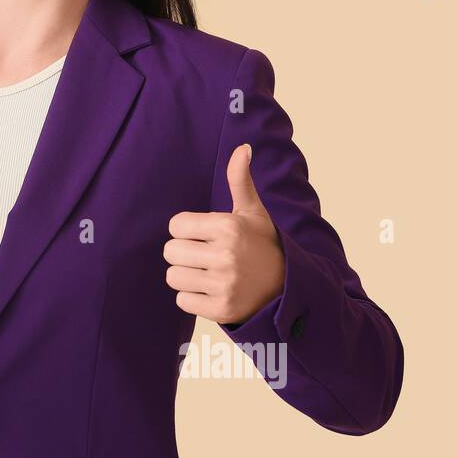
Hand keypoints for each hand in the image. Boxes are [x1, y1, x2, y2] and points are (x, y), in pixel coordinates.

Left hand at [164, 143, 284, 326]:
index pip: (175, 225)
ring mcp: (224, 284)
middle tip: (204, 255)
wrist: (287, 288)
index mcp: (228, 227)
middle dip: (183, 253)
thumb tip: (243, 147)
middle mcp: (226, 255)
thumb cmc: (261, 244)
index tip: (205, 235)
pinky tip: (211, 291)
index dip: (186, 230)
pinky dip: (192, 298)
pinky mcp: (221, 309)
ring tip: (207, 273)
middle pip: (170, 251)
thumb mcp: (252, 212)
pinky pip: (182, 301)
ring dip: (186, 276)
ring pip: (173, 276)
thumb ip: (240, 180)